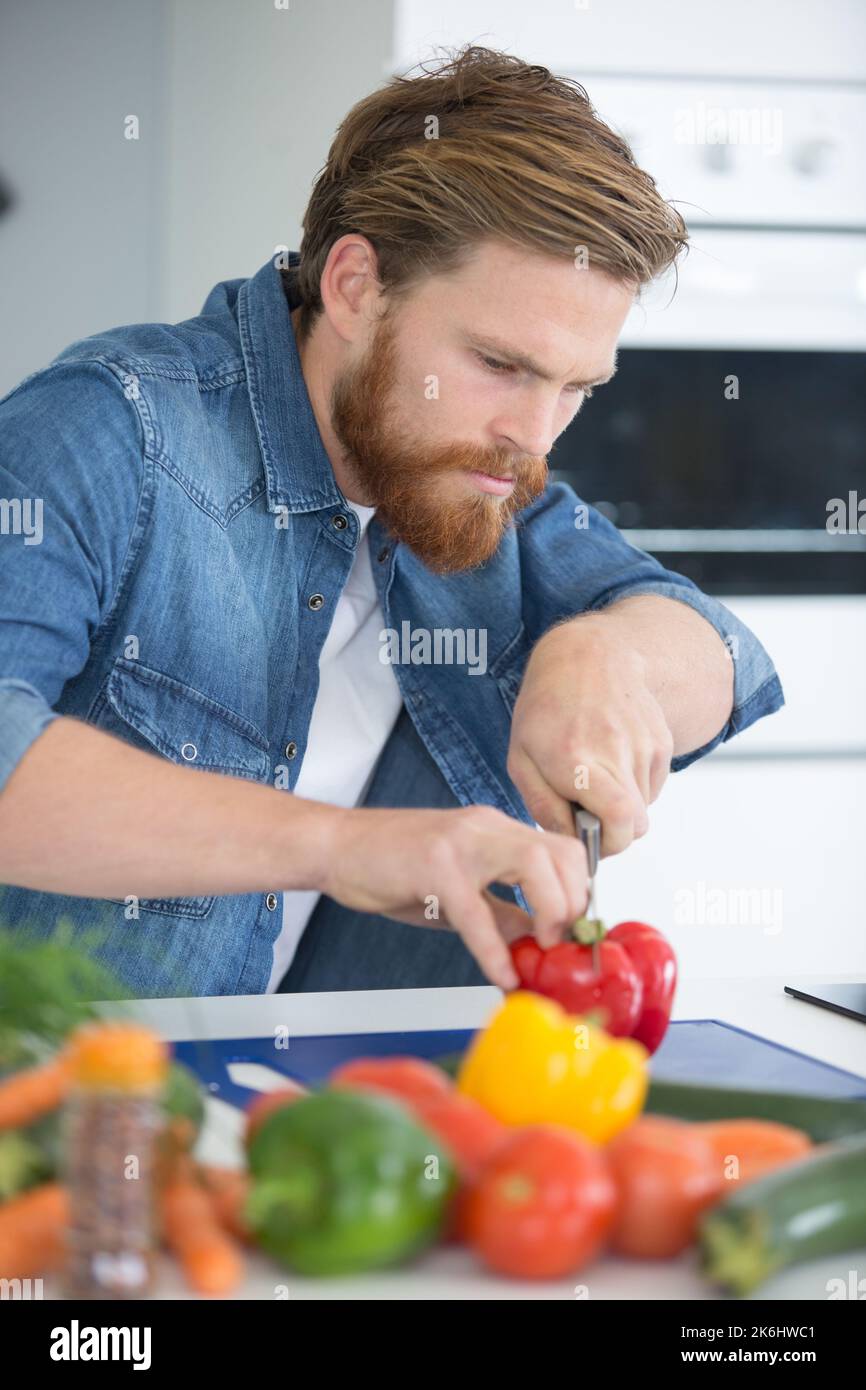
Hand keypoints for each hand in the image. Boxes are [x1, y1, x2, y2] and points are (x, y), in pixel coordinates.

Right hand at [320, 804, 588, 990]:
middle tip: (560, 942)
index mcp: (495, 830)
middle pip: (561, 853)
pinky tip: (500, 975)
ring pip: (535, 865)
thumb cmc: (389, 865)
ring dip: (551, 912)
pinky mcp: (434, 866)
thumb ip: (500, 911)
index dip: (578, 891)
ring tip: (542, 948)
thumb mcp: (457, 890)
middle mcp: (486, 828)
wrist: (334, 846)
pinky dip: (494, 950)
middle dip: (573, 902)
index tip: (571, 932)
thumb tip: (536, 942)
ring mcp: (461, 842)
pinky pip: (478, 911)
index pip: (563, 850)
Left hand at [506, 615, 674, 856]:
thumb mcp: (522, 759)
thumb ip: (544, 807)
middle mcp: (616, 751)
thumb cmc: (546, 710)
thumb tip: (573, 840)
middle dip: (614, 834)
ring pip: (644, 807)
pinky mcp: (662, 740)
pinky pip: (653, 786)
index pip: (619, 821)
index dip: (609, 845)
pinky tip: (612, 760)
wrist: (589, 658)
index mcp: (575, 759)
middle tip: (590, 819)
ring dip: (622, 806)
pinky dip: (634, 786)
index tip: (590, 844)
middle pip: (637, 824)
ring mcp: (644, 744)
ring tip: (596, 777)